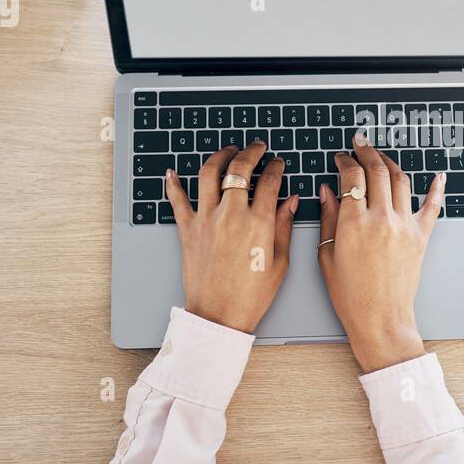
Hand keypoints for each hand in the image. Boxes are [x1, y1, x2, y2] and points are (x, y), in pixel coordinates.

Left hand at [165, 141, 296, 333]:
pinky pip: (177, 200)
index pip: (269, 181)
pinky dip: (173, 184)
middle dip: (252, 152)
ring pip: (210, 174)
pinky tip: (172, 172)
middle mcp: (232, 215)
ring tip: (227, 151)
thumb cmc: (251, 295)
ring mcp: (207, 220)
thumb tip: (291, 200)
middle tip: (257, 147)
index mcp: (259, 223)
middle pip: (240, 169)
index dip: (276, 168)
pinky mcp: (188, 230)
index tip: (278, 164)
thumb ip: (284, 226)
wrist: (219, 316)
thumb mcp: (280, 261)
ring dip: (219, 156)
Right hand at [317, 132, 446, 372]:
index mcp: (354, 223)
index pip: (351, 176)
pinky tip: (438, 176)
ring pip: (401, 181)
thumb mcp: (327, 255)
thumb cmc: (350, 294)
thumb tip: (327, 190)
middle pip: (377, 171)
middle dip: (367, 152)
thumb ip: (328, 218)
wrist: (380, 318)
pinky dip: (436, 188)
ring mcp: (404, 226)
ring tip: (382, 156)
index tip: (342, 156)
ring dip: (390, 163)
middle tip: (360, 143)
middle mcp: (381, 219)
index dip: (346, 161)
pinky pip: (432, 206)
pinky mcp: (420, 237)